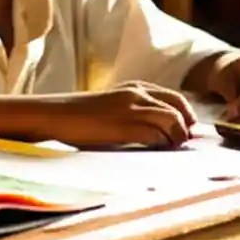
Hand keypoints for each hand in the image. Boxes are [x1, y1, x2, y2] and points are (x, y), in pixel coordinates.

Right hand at [53, 81, 198, 148]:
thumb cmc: (77, 115)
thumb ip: (132, 110)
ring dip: (176, 138)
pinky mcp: (126, 125)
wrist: (54, 115)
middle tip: (180, 143)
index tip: (182, 132)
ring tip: (168, 150)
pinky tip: (155, 152)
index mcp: (134, 87)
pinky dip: (162, 144)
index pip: (175, 98)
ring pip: (173, 121)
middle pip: (179, 108)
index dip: (184, 116)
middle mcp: (137, 94)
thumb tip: (156, 131)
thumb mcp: (110, 105)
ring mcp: (133, 108)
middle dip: (185, 128)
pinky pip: (158, 135)